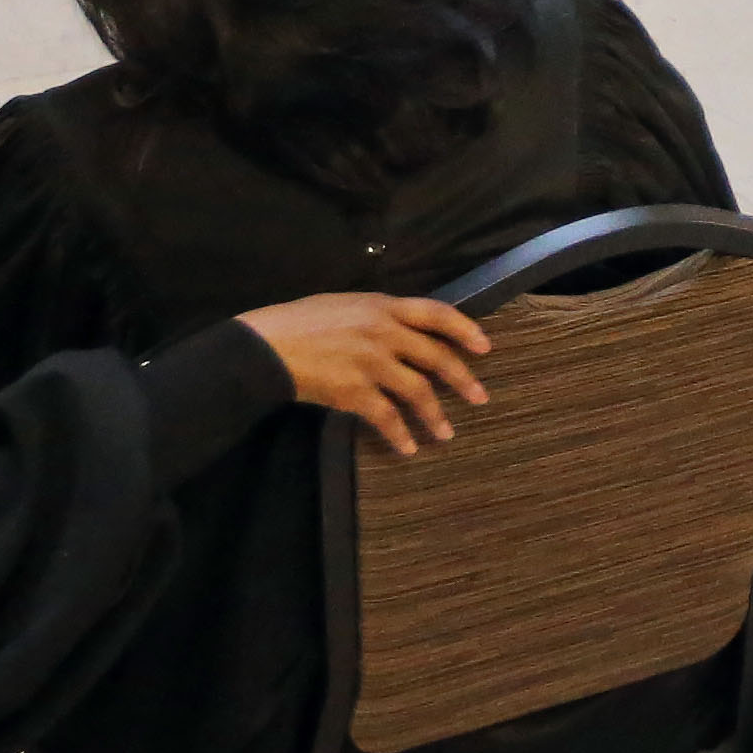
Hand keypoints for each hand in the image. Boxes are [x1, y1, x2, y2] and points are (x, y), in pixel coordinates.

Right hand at [234, 294, 494, 455]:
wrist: (267, 346)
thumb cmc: (301, 322)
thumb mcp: (345, 304)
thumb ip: (378, 314)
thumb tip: (404, 328)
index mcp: (383, 306)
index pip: (437, 313)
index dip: (465, 329)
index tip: (485, 347)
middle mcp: (383, 332)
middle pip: (436, 357)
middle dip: (463, 380)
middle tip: (480, 398)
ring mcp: (371, 362)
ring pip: (418, 391)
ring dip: (435, 415)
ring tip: (446, 434)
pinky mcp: (355, 391)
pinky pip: (387, 417)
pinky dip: (400, 434)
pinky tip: (408, 447)